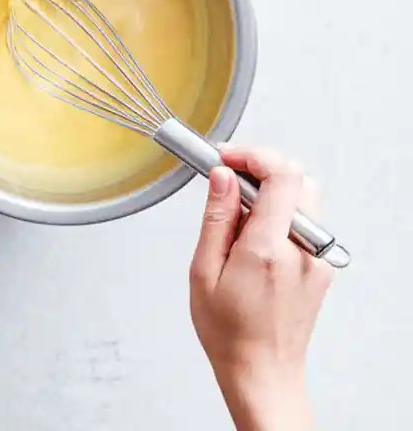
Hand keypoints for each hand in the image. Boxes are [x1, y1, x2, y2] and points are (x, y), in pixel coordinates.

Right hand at [190, 146, 333, 430]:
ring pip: (304, 198)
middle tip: (228, 179)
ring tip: (237, 214)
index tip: (225, 156)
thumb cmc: (227, 331)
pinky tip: (253, 238)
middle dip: (261, 168)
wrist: (261, 370)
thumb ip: (217, 218)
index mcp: (268, 250)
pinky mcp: (321, 266)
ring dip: (272, 191)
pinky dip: (280, 215)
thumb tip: (223, 178)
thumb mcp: (203, 271)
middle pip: (298, 178)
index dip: (252, 155)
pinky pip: (304, 223)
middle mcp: (302, 250)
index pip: (280, 175)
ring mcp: (317, 258)